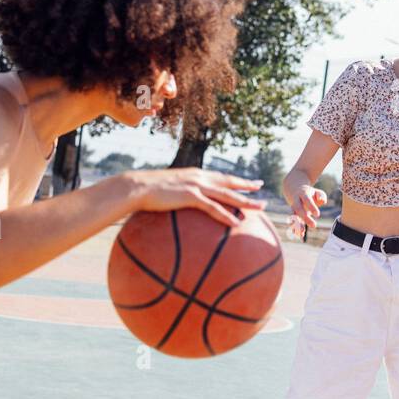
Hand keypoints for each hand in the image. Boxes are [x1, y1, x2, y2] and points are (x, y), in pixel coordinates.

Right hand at [127, 169, 266, 227]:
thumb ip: (177, 196)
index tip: (251, 182)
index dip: (237, 179)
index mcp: (195, 175)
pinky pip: (213, 207)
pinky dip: (226, 215)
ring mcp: (196, 185)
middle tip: (262, 188)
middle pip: (229, 182)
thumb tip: (181, 208)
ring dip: (246, 201)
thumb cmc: (147, 192)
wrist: (136, 187)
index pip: (221, 176)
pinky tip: (236, 224)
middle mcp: (199, 177)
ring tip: (260, 207)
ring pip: (228, 194)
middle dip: (247, 185)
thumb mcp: (165, 191)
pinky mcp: (190, 196)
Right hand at [289, 183, 326, 232]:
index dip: (312, 207)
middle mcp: (296, 201)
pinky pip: (293, 222)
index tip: (318, 215)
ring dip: (296, 225)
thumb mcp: (317, 192)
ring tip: (302, 233)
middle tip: (314, 225)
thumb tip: (322, 201)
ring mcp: (293, 208)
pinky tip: (300, 235)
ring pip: (293, 216)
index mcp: (303, 194)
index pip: (307, 200)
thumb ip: (321, 195)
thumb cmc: (310, 193)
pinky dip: (295, 229)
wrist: (294, 190)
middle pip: (298, 209)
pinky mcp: (293, 215)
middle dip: (305, 218)